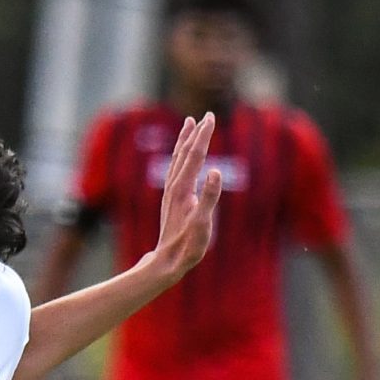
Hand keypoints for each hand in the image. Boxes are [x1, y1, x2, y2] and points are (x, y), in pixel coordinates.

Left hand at [152, 113, 223, 281]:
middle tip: (206, 115)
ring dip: (185, 142)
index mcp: (183, 190)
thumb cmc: (186, 248)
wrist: (165, 263)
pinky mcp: (171, 202)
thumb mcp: (202, 225)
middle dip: (196, 134)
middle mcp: (174, 188)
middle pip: (186, 154)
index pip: (195, 155)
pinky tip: (183, 158)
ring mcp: (171, 195)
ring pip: (178, 161)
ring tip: (189, 125)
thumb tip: (215, 171)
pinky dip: (180, 158)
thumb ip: (209, 198)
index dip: (203, 135)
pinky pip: (175, 172)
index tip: (210, 116)